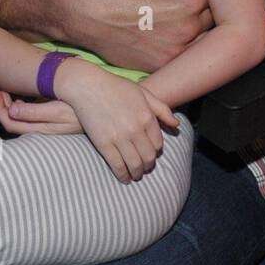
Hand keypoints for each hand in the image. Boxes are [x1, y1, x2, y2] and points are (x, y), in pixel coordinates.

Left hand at [0, 89, 83, 134]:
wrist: (102, 112)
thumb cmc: (81, 109)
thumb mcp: (58, 110)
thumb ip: (34, 112)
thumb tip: (11, 111)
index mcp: (40, 129)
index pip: (10, 123)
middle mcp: (41, 131)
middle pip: (12, 123)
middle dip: (1, 106)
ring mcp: (47, 128)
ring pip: (19, 121)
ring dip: (9, 106)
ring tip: (5, 92)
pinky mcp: (53, 123)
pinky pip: (29, 119)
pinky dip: (19, 108)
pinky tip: (21, 99)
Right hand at [48, 0, 223, 70]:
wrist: (82, 11)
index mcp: (192, 0)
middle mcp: (189, 29)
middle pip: (210, 18)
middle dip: (198, 8)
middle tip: (173, 0)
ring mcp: (175, 52)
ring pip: (198, 39)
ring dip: (190, 29)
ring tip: (166, 16)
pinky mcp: (161, 66)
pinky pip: (181, 57)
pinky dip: (176, 46)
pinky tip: (159, 33)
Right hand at [56, 61, 180, 182]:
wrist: (87, 86)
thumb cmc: (116, 87)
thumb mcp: (144, 93)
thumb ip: (162, 109)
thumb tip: (176, 125)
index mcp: (147, 117)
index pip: (158, 144)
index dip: (156, 152)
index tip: (152, 155)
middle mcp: (136, 129)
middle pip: (148, 157)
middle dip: (148, 166)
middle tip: (145, 168)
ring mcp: (119, 138)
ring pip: (135, 164)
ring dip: (137, 173)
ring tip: (136, 175)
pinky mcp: (103, 144)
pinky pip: (117, 166)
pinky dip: (123, 176)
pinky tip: (124, 178)